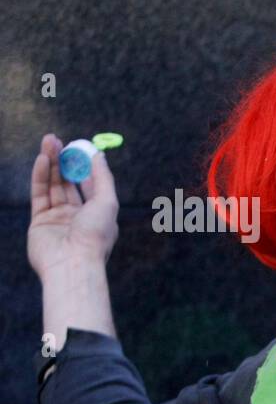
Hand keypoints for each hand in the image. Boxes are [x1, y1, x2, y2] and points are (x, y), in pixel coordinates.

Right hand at [28, 133, 119, 278]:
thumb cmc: (95, 235)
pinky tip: (42, 159)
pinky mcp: (39, 220)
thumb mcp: (107, 202)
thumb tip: (99, 155)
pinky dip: (40, 175)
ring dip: (51, 163)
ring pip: (53, 185)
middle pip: (68, 182)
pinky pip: (40, 193)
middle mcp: (78, 216)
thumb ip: (103, 178)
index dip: (85, 165)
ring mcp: (58, 218)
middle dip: (64, 160)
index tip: (79, 147)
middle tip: (57, 140)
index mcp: (98, 214)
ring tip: (48, 142)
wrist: (72, 263)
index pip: (91, 185)